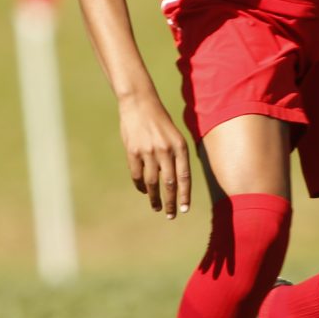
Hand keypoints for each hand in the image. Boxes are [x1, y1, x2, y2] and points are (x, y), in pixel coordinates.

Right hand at [119, 96, 190, 218]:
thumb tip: (174, 183)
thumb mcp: (174, 136)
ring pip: (153, 183)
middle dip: (171, 202)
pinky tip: (144, 191)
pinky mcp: (133, 152)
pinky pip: (137, 175)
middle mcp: (166, 150)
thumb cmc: (158, 120)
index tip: (184, 209)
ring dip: (154, 198)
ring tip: (156, 207)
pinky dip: (141, 186)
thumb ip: (175, 156)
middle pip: (169, 184)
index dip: (185, 195)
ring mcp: (149, 151)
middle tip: (171, 215)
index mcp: (180, 146)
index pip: (185, 177)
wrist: (139, 102)